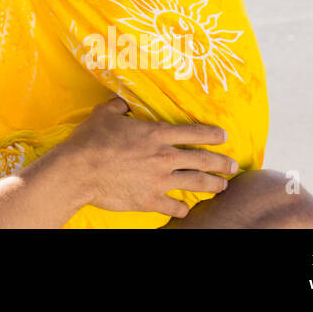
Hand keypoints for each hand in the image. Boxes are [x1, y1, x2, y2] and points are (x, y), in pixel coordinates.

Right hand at [65, 97, 236, 219]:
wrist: (79, 171)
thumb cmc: (90, 141)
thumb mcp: (104, 115)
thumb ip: (118, 107)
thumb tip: (122, 103)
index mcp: (156, 134)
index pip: (193, 133)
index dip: (211, 135)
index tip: (224, 137)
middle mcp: (163, 157)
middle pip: (202, 160)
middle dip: (222, 163)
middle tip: (233, 165)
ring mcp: (159, 181)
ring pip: (196, 183)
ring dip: (213, 185)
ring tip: (222, 186)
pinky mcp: (150, 200)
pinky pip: (174, 207)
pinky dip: (182, 208)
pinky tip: (185, 208)